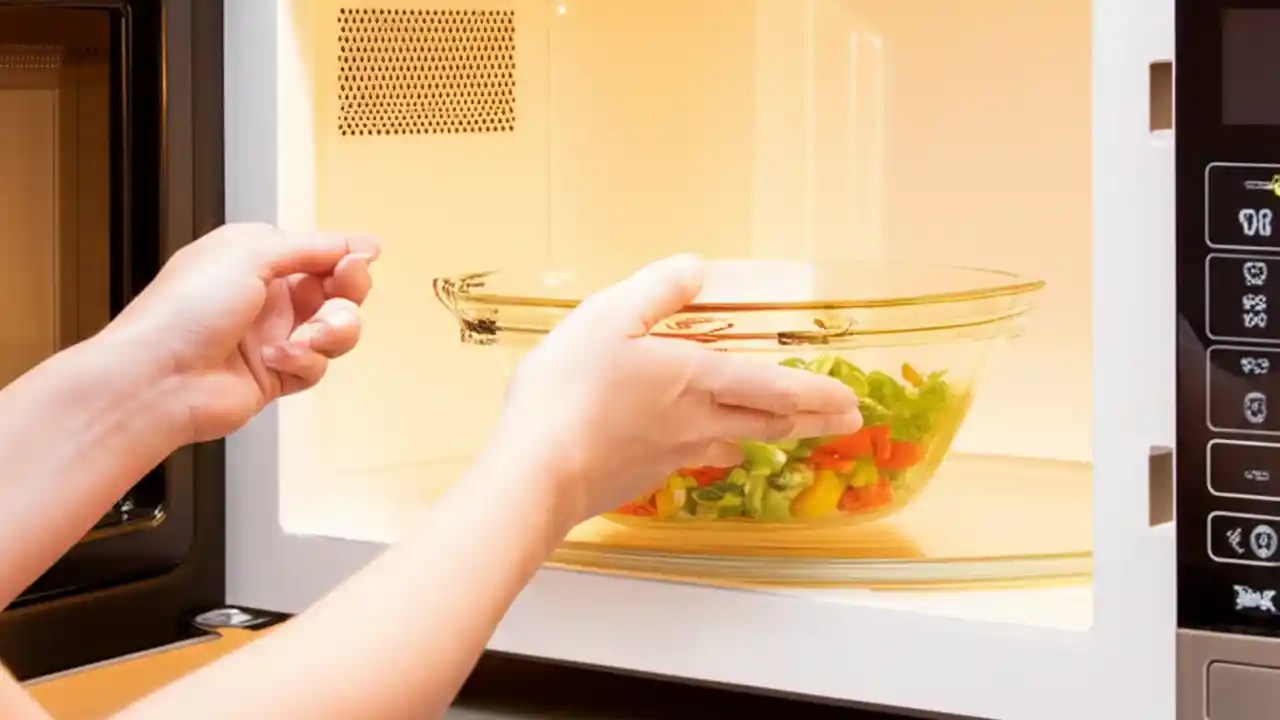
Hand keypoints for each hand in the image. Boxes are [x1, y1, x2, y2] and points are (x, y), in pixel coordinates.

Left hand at [104, 223, 379, 442]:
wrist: (156, 381)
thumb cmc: (181, 313)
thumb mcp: (250, 255)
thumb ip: (313, 247)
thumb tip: (363, 243)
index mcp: (253, 256)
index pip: (319, 251)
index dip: (344, 256)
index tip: (358, 261)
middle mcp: (265, 295)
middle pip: (336, 289)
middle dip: (347, 293)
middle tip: (342, 294)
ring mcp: (273, 335)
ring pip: (336, 329)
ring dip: (332, 331)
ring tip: (311, 335)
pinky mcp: (278, 374)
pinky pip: (317, 365)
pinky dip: (303, 361)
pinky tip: (275, 359)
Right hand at [484, 255, 862, 528]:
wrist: (536, 476)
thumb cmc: (570, 392)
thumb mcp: (608, 318)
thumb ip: (656, 291)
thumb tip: (695, 268)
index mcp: (699, 380)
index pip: (777, 388)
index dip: (818, 393)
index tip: (851, 400)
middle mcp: (698, 423)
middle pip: (770, 423)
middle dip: (814, 419)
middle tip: (845, 421)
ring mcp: (673, 456)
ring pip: (736, 443)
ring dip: (770, 435)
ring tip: (785, 431)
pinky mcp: (643, 478)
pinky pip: (695, 459)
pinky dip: (716, 449)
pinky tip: (705, 448)